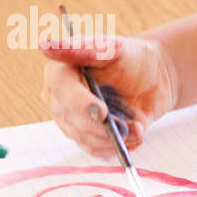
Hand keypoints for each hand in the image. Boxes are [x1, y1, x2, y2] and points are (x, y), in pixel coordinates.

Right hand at [40, 34, 177, 156]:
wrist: (153, 78)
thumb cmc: (132, 58)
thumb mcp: (113, 49)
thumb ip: (83, 49)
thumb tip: (44, 46)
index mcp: (60, 73)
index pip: (62, 92)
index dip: (81, 105)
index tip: (102, 113)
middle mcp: (60, 99)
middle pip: (71, 120)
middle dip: (102, 127)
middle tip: (129, 126)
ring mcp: (72, 120)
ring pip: (85, 139)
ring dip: (114, 138)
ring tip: (137, 127)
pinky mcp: (88, 136)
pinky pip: (96, 150)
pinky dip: (118, 147)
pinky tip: (135, 135)